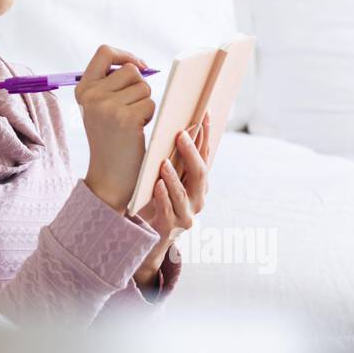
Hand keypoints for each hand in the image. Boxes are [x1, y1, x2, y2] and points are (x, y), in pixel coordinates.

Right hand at [78, 44, 155, 212]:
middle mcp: (91, 95)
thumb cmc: (111, 140)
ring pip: (144, 87)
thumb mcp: (100, 108)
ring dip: (145, 104)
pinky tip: (137, 131)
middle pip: (131, 70)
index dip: (125, 55)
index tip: (139, 66)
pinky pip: (150, 103)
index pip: (104, 52)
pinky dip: (149, 117)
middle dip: (139, 87)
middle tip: (129, 111)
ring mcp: (107, 106)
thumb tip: (140, 65)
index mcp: (83, 89)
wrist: (109, 177)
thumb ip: (111, 84)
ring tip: (131, 124)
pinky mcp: (125, 118)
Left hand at [133, 111, 210, 287]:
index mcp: (199, 184)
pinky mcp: (170, 228)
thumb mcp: (168, 178)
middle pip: (200, 173)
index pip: (206, 156)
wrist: (146, 238)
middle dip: (192, 152)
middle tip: (181, 134)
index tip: (204, 114)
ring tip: (164, 162)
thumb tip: (176, 126)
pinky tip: (157, 186)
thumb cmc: (157, 201)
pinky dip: (163, 196)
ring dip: (174, 176)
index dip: (206, 135)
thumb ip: (174, 158)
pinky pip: (167, 210)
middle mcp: (197, 199)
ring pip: (184, 193)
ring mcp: (186, 215)